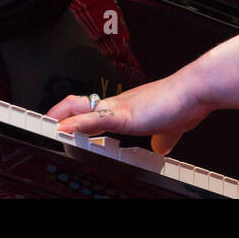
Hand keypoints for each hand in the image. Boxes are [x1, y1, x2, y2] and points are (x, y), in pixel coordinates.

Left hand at [47, 70, 209, 155]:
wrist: (195, 91)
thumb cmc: (184, 103)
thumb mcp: (170, 127)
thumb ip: (163, 137)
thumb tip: (162, 146)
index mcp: (126, 107)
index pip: (93, 108)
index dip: (75, 115)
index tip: (62, 123)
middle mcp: (118, 104)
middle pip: (78, 103)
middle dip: (58, 113)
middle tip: (43, 122)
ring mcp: (119, 108)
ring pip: (81, 109)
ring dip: (61, 119)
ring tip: (45, 127)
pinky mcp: (124, 114)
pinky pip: (95, 118)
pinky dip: (76, 124)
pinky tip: (63, 129)